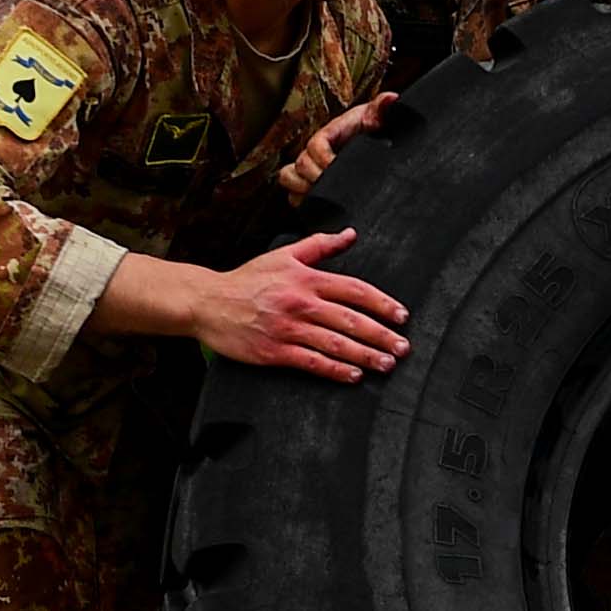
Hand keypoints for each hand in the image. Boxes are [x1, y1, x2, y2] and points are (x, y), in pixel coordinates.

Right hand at [193, 229, 409, 383]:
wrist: (207, 302)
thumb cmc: (247, 280)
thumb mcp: (283, 256)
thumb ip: (319, 246)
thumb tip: (350, 234)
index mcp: (306, 279)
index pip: (354, 289)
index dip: (382, 303)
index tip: (402, 316)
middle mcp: (300, 303)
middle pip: (350, 320)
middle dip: (381, 335)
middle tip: (403, 348)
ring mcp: (288, 328)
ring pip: (335, 344)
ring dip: (365, 356)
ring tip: (387, 364)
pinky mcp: (274, 351)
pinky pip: (312, 362)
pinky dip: (335, 371)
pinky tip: (354, 376)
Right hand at [278, 93, 396, 197]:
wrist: (376, 143)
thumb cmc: (372, 129)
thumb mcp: (378, 117)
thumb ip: (382, 108)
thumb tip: (390, 99)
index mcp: (328, 134)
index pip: (315, 145)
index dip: (324, 159)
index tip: (336, 169)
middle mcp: (315, 151)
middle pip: (300, 165)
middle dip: (315, 178)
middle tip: (334, 188)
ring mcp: (310, 167)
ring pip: (289, 177)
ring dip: (301, 188)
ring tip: (322, 197)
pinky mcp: (309, 183)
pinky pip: (293, 194)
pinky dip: (302, 201)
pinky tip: (321, 205)